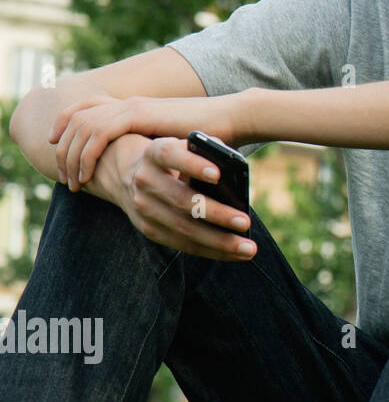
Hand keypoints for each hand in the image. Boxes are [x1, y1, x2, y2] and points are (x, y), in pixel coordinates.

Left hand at [50, 93, 241, 192]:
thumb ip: (156, 153)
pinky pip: (97, 132)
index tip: (62, 157)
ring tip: (74, 182)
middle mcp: (129, 103)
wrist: (233, 119)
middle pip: (75, 118)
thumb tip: (151, 175)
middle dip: (63, 149)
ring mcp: (132, 106)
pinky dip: (86, 154)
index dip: (65, 128)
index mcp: (135, 107)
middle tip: (64, 178)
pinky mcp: (139, 114)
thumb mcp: (174, 146)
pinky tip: (87, 174)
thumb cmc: (213, 137)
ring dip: (72, 156)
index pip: (85, 109)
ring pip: (81, 126)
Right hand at [100, 134, 256, 261]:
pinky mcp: (148, 229)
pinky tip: (235, 254)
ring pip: (183, 228)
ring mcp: (144, 208)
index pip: (170, 155)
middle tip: (246, 222)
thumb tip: (236, 172)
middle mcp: (145, 180)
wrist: (129, 173)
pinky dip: (211, 250)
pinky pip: (182, 244)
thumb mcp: (185, 147)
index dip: (192, 164)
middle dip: (217, 214)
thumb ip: (208, 152)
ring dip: (218, 240)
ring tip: (247, 248)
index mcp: (155, 153)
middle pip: (181, 200)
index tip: (218, 174)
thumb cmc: (175, 158)